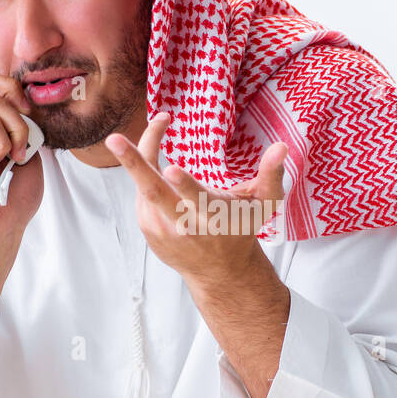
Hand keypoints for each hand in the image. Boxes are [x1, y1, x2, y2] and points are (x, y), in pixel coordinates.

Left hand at [106, 113, 286, 286]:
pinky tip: (165, 164)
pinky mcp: (147, 229)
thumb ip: (272, 176)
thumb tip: (283, 146)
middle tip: (113, 140)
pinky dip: (148, 172)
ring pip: (145, 185)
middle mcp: (181, 224)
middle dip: (132, 165)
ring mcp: (160, 229)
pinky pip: (143, 193)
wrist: (219, 274)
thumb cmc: (241, 230)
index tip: (171, 168)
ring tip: (161, 123)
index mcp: (211, 217)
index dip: (183, 184)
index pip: (194, 200)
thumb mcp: (263, 206)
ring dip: (145, 154)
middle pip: (153, 191)